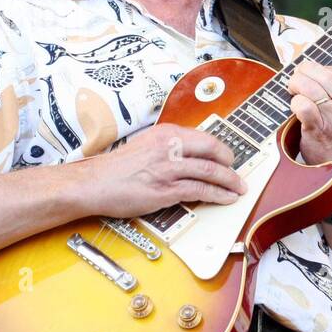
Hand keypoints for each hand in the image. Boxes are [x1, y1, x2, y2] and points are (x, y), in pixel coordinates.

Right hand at [81, 123, 245, 217]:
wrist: (93, 183)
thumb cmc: (116, 168)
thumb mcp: (146, 145)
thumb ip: (168, 147)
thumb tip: (191, 155)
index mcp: (165, 133)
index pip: (203, 137)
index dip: (220, 148)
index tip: (227, 156)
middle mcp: (169, 147)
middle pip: (212, 149)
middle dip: (230, 162)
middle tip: (237, 171)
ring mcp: (168, 168)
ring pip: (211, 171)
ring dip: (230, 181)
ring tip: (238, 187)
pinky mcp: (166, 189)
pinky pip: (200, 190)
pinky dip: (218, 195)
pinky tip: (226, 198)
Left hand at [287, 60, 331, 209]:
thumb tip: (312, 67)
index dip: (329, 67)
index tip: (319, 74)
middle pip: (325, 74)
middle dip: (306, 72)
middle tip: (298, 77)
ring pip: (311, 87)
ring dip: (296, 84)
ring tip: (293, 89)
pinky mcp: (320, 132)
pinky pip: (303, 105)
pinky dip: (294, 102)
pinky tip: (295, 107)